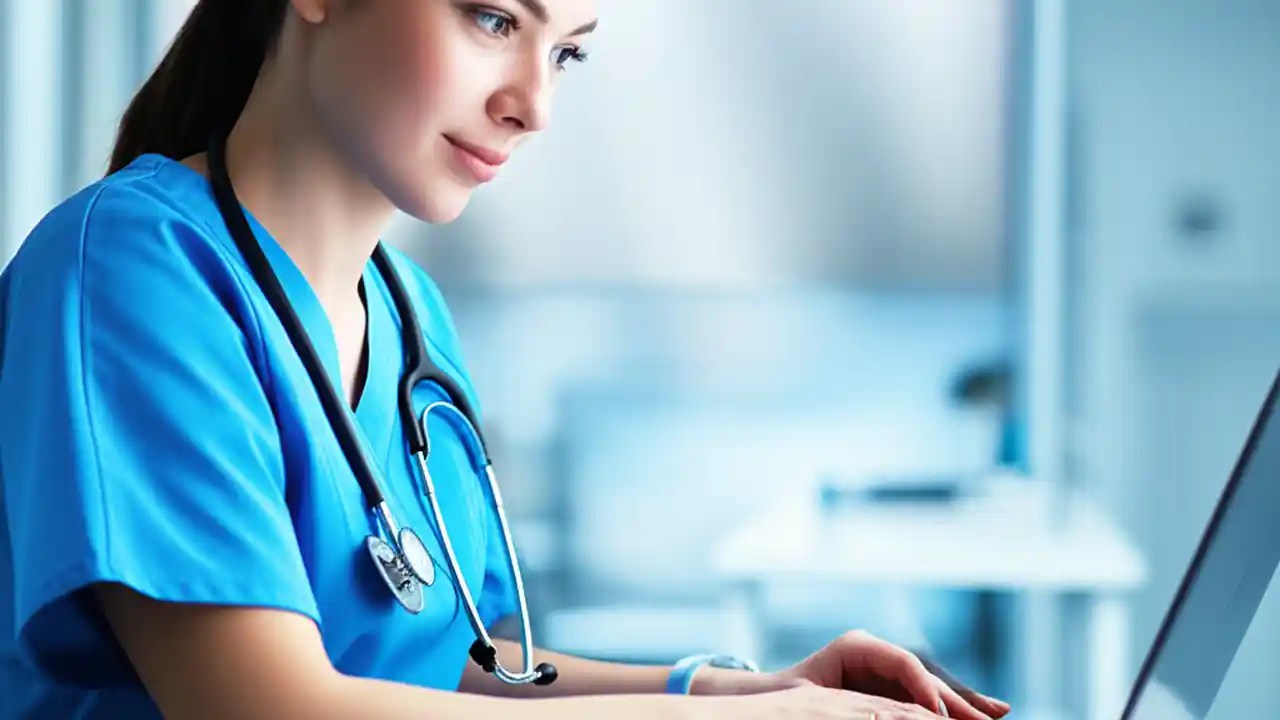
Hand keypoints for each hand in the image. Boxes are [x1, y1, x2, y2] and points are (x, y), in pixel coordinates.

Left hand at [771, 630, 1010, 719]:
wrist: (772, 695)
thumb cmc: (787, 697)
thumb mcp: (816, 701)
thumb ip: (852, 706)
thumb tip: (908, 710)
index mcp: (857, 645)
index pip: (903, 663)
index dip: (926, 688)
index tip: (942, 715)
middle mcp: (877, 652)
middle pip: (925, 672)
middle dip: (958, 696)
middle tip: (991, 716)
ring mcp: (886, 668)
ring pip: (931, 684)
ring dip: (963, 701)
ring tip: (998, 713)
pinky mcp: (890, 686)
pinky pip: (925, 697)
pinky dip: (950, 708)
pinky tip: (983, 713)